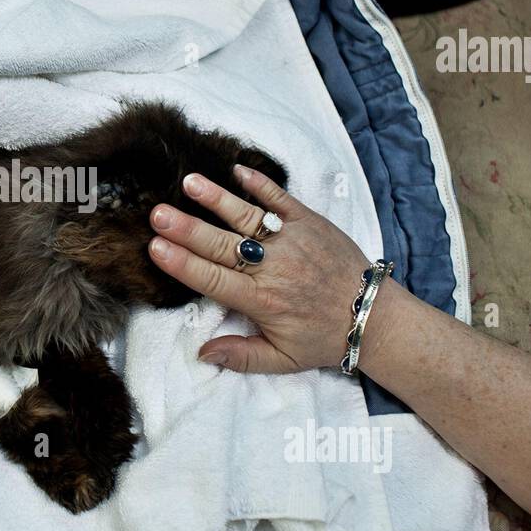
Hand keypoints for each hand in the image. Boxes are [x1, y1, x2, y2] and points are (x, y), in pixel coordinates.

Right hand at [147, 164, 377, 372]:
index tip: (156, 248)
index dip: (183, 264)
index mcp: (263, 301)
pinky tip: (236, 169)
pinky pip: (281, 199)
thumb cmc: (323, 338)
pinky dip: (260, 184)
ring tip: (188, 182)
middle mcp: (274, 268)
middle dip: (187, 229)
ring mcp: (292, 241)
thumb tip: (203, 353)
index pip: (214, 279)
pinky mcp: (310, 222)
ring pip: (247, 217)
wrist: (375, 316)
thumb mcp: (283, 360)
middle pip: (222, 245)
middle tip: (158, 213)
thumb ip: (241, 356)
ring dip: (216, 199)